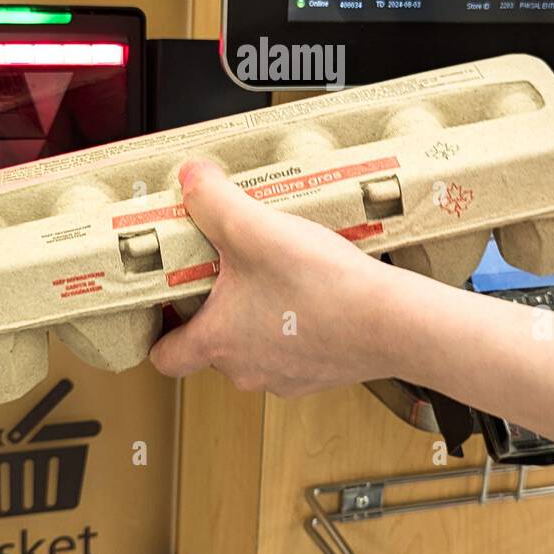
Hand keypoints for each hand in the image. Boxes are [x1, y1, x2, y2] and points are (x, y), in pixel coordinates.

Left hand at [148, 159, 393, 395]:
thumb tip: (190, 177)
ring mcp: (285, 377)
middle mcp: (247, 369)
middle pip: (212, 345)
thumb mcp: (255, 228)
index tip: (166, 303)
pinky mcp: (320, 374)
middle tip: (228, 270)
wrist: (393, 323)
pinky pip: (294, 350)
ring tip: (275, 275)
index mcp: (218, 342)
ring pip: (255, 347)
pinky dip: (297, 325)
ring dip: (259, 316)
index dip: (159, 330)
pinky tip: (314, 293)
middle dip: (216, 309)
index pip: (165, 357)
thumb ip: (214, 199)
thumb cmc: (323, 287)